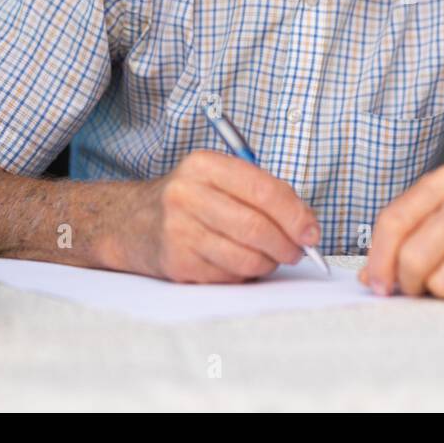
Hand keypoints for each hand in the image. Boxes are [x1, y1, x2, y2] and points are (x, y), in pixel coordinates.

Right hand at [107, 151, 320, 282]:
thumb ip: (263, 193)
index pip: (264, 190)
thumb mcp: (219, 178)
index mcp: (205, 165)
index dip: (296, 215)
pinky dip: (245, 275)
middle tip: (297, 251)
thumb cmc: (190, 200)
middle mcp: (187, 195)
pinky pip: (229, 277)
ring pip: (246, 258)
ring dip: (269, 263)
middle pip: (256, 228)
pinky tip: (240, 264)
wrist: (131, 222)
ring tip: (270, 257)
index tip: (312, 232)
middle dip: (287, 245)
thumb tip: (307, 225)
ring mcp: (178, 231)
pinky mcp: (176, 263)